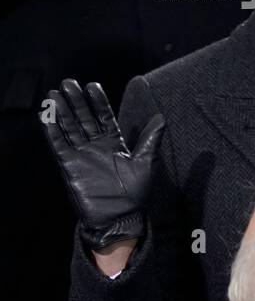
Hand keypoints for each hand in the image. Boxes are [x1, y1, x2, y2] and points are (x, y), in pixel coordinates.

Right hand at [41, 79, 163, 250]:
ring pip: (69, 128)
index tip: (92, 85)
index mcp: (114, 143)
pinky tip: (46, 116)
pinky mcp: (70, 165)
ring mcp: (82, 155)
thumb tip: (162, 117)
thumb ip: (151, 139)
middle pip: (83, 118)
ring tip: (55, 94)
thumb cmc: (135, 193)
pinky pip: (59, 145)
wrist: (120, 217)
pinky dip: (52, 130)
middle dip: (76, 101)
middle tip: (68, 83)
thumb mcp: (146, 162)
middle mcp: (96, 146)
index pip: (104, 117)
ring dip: (62, 111)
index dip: (98, 102)